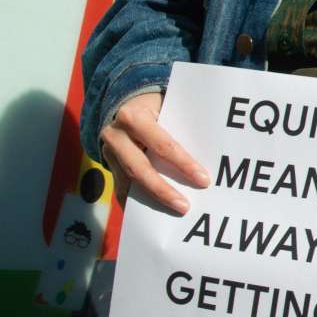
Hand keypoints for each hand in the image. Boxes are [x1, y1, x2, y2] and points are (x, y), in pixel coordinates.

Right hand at [99, 92, 208, 214]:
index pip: (163, 145)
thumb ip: (179, 125)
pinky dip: (133, 201)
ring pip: (129, 180)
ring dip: (151, 199)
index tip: (203, 180)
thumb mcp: (165, 106)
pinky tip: (146, 215)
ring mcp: (108, 150)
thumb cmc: (155, 105)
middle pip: (141, 168)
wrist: (123, 101)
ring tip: (171, 212)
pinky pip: (120, 185)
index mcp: (133, 117)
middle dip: (163, 190)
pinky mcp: (107, 162)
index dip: (183, 164)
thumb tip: (209, 150)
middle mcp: (116, 135)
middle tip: (185, 206)